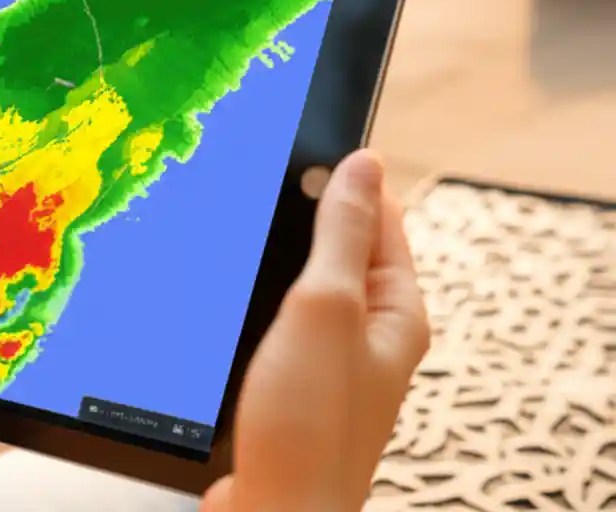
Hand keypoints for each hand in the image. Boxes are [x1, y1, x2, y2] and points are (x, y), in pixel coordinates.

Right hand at [202, 150, 429, 511]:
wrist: (273, 510)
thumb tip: (363, 164)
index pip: (381, 218)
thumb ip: (343, 234)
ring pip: (304, 286)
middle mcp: (369, 334)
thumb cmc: (308, 424)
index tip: (301, 145)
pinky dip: (255, 300)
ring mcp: (329, 361)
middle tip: (256, 181)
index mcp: (395, 311)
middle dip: (304, 214)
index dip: (345, 177)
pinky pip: (279, 323)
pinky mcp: (292, 384)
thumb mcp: (327, 308)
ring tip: (236, 229)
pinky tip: (225, 294)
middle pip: (342, 250)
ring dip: (275, 258)